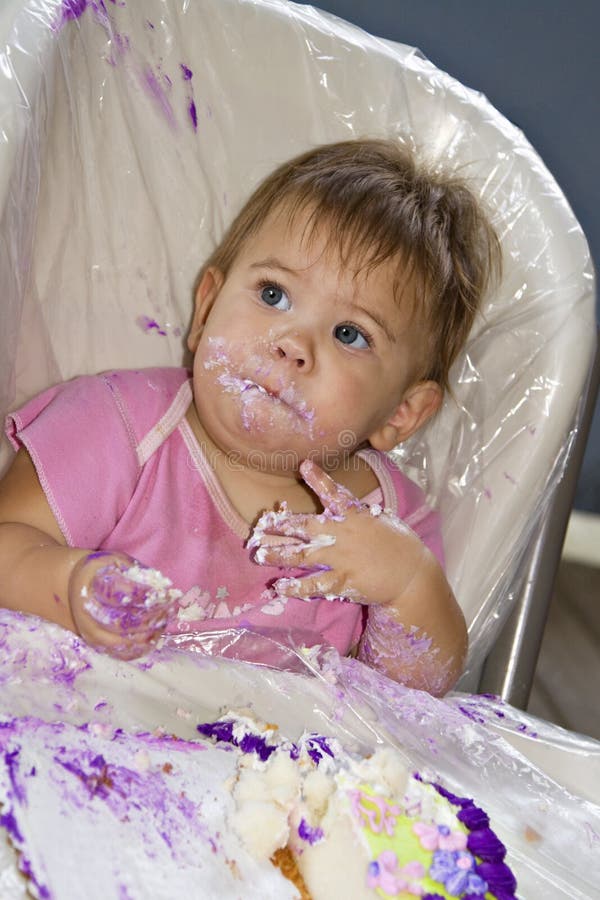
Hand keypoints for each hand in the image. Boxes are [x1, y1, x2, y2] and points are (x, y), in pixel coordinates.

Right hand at [68, 552, 181, 659]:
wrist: (66, 586)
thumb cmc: (98, 571)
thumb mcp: (114, 561)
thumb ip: (136, 572)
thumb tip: (163, 588)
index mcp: (91, 587)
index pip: (122, 596)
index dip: (147, 597)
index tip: (167, 595)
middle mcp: (87, 612)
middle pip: (123, 622)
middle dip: (151, 618)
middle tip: (170, 611)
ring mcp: (89, 631)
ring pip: (122, 641)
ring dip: (148, 634)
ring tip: (164, 622)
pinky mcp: (94, 643)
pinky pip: (118, 652)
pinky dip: (139, 648)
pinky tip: (153, 637)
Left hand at [248, 459, 427, 607]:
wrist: (411, 575)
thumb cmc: (396, 544)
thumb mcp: (380, 520)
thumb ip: (357, 512)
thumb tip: (343, 502)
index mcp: (355, 515)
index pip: (335, 493)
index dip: (319, 479)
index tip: (304, 465)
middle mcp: (343, 534)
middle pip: (305, 526)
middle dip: (280, 524)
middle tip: (261, 524)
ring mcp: (341, 559)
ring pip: (302, 556)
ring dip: (278, 555)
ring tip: (259, 555)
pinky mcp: (342, 582)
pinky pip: (314, 585)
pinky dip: (295, 587)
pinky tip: (279, 586)